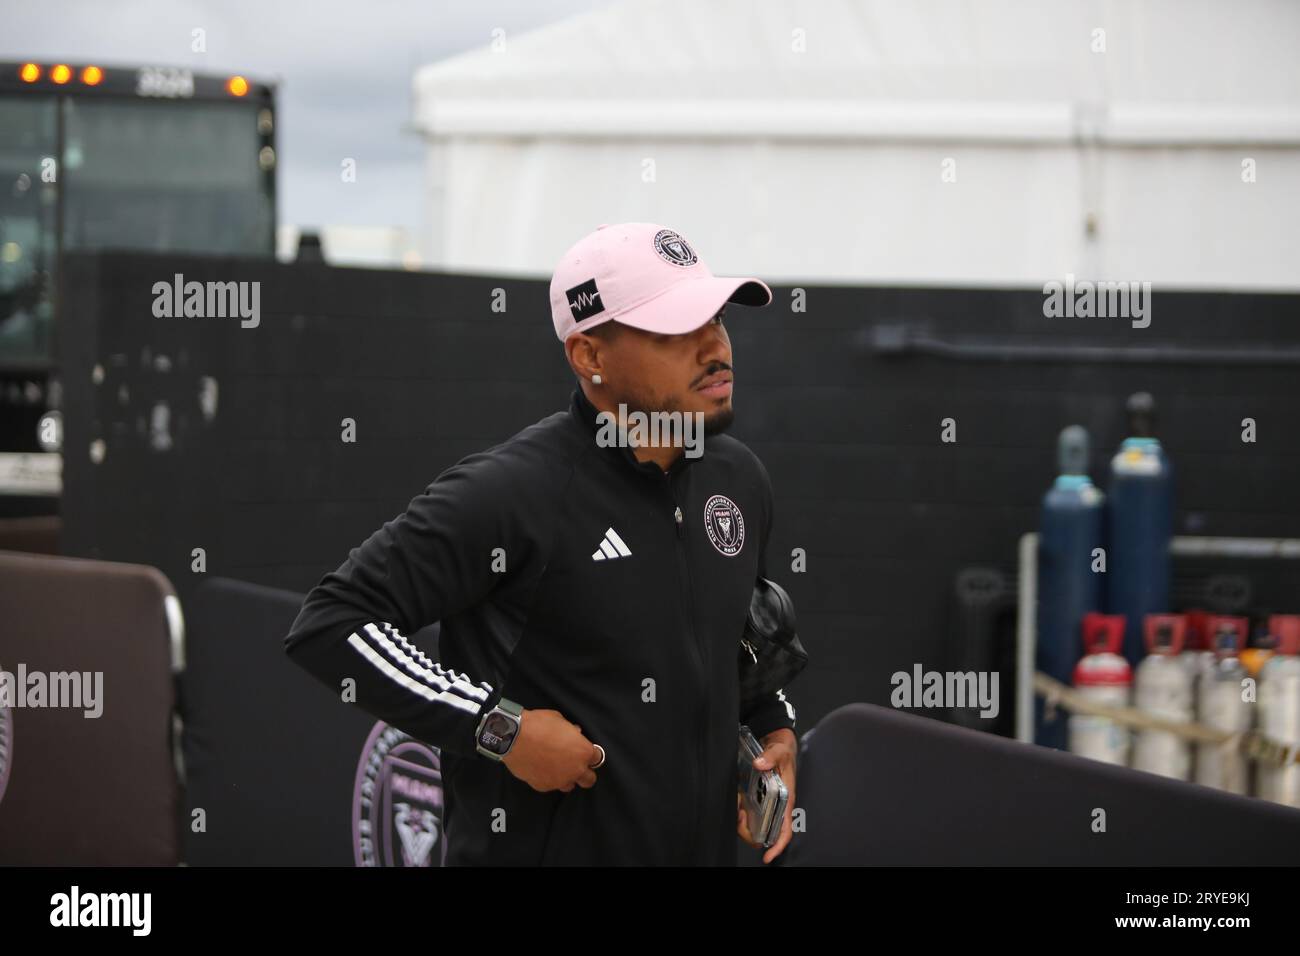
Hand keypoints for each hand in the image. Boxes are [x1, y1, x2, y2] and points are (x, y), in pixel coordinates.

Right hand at [501, 708, 601, 792]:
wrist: (514, 737)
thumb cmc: (539, 724)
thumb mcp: (560, 720)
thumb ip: (571, 731)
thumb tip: (574, 734)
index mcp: (583, 751)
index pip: (597, 758)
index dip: (590, 753)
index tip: (584, 750)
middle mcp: (575, 769)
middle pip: (589, 779)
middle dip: (585, 772)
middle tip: (575, 764)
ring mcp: (559, 780)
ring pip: (570, 785)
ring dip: (567, 778)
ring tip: (557, 768)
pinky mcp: (544, 786)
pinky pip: (551, 785)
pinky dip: (548, 779)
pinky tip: (541, 769)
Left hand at [736, 728, 796, 863]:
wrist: (778, 744)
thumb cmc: (783, 751)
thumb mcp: (779, 751)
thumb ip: (770, 757)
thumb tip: (760, 764)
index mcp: (786, 799)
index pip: (785, 829)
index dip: (778, 845)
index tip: (767, 857)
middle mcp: (777, 805)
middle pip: (766, 832)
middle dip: (751, 833)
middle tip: (739, 820)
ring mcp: (767, 803)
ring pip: (755, 824)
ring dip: (743, 824)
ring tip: (736, 812)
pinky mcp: (758, 798)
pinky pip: (749, 813)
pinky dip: (741, 813)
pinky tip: (736, 805)